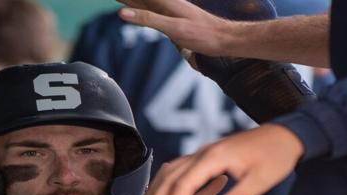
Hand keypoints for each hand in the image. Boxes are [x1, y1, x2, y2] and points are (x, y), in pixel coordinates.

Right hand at [116, 0, 242, 57]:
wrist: (224, 38)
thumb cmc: (202, 34)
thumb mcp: (172, 28)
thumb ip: (148, 19)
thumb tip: (123, 13)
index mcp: (165, 2)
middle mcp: (167, 2)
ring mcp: (171, 9)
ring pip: (146, 2)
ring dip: (134, 1)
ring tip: (122, 0)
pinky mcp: (175, 17)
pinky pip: (154, 9)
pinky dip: (143, 7)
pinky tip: (144, 8)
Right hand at [142, 123, 303, 194]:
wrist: (287, 135)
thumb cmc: (276, 157)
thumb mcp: (260, 181)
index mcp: (215, 157)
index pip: (186, 182)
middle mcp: (206, 151)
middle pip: (174, 175)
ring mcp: (207, 150)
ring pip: (175, 169)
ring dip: (163, 189)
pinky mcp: (211, 153)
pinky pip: (183, 166)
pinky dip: (172, 181)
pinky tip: (169, 192)